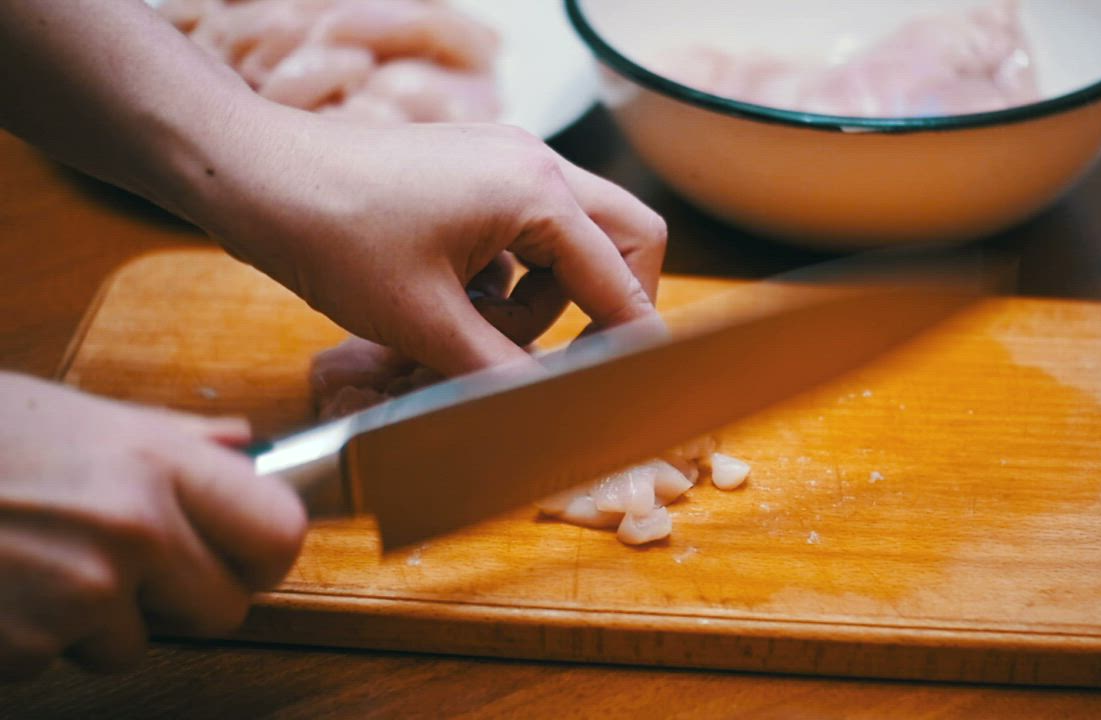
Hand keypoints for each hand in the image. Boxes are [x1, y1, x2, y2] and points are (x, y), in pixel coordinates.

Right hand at [0, 373, 305, 678]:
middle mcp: (133, 532)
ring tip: (43, 561)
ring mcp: (78, 597)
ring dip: (102, 622)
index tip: (246, 551)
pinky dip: (36, 640)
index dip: (265, 550)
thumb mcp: (77, 414)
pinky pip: (59, 664)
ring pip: (137, 645)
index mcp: (157, 465)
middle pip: (224, 608)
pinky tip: (4, 587)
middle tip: (139, 566)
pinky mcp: (24, 648)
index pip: (280, 533)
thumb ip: (173, 440)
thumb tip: (245, 447)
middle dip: (187, 597)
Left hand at [186, 109, 666, 375]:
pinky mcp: (473, 172)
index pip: (621, 276)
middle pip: (624, 238)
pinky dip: (502, 279)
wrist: (253, 175)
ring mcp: (503, 161)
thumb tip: (551, 411)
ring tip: (467, 329)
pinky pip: (522, 233)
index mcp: (536, 192)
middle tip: (573, 355)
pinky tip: (446, 302)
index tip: (628, 390)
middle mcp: (533, 164)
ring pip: (569, 241)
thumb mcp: (424, 323)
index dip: (631, 340)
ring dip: (535, 299)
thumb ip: (502, 371)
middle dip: (607, 304)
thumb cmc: (331, 234)